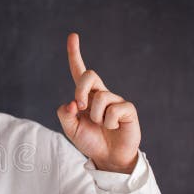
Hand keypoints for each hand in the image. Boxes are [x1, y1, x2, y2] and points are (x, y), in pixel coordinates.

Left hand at [56, 33, 140, 173]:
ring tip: (102, 126)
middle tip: (79, 107)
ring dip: (95, 116)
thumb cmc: (90, 140)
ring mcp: (115, 100)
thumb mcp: (70, 129)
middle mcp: (101, 94)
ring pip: (100, 98)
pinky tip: (114, 128)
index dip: (74, 54)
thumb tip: (71, 103)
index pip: (79, 71)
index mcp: (85, 95)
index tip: (72, 36)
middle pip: (89, 75)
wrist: (108, 157)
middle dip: (80, 90)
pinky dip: (109, 123)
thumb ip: (64, 115)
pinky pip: (113, 111)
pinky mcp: (128, 109)